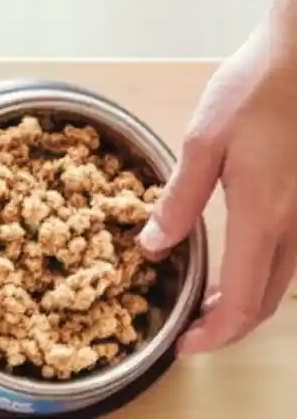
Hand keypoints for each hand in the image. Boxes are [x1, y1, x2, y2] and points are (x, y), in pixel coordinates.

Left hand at [139, 10, 296, 354]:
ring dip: (247, 303)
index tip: (184, 345)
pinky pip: (291, 256)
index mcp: (264, 215)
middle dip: (229, 326)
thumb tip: (154, 246)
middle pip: (268, 301)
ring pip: (283, 282)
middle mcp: (296, 225)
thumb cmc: (256, 90)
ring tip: (206, 304)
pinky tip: (237, 264)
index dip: (213, 332)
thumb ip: (179, 199)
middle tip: (191, 332)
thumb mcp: (203, 141)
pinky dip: (263, 276)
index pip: (243, 300)